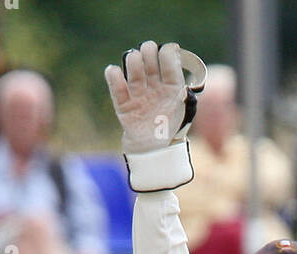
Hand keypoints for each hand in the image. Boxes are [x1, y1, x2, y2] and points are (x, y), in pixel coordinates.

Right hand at [104, 41, 205, 191]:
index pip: (169, 62)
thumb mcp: (182, 112)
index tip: (166, 51)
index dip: (167, 53)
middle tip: (148, 54)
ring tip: (135, 61)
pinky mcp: (125, 107)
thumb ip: (182, 92)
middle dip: (149, 52)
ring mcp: (139, 97)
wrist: (156, 159)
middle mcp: (155, 90)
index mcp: (172, 90)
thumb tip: (180, 76)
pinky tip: (115, 72)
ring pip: (133, 69)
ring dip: (134, 61)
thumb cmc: (173, 136)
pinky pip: (117, 88)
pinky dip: (114, 77)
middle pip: (149, 60)